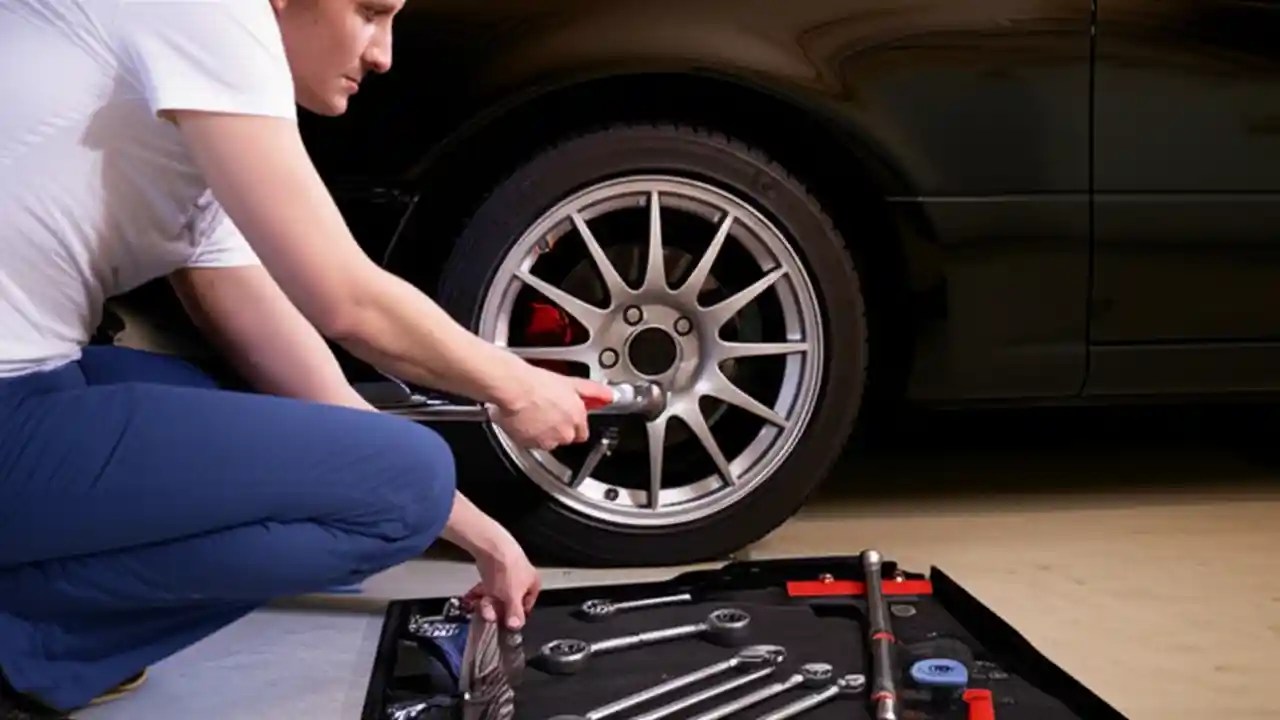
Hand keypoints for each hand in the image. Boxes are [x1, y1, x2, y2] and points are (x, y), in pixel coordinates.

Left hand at [461, 529, 541, 629]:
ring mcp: (507, 573)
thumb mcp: (512, 598)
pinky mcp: (493, 568)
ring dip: (486, 602)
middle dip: (496, 609)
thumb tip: (516, 626)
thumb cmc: (507, 571)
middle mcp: (522, 578)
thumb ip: (514, 615)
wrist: (491, 547)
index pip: (527, 607)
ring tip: (477, 603)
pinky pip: (487, 585)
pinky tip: (471, 596)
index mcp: (533, 584)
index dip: (514, 616)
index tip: (502, 621)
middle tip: (486, 612)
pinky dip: (480, 592)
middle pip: (509, 601)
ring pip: (496, 594)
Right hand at [491, 364, 614, 449]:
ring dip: (542, 432)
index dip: (573, 424)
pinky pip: (530, 443)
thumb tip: (609, 395)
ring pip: (547, 442)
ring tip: (533, 414)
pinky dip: (527, 435)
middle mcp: (564, 433)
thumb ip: (593, 391)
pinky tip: (523, 420)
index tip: (565, 416)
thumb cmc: (538, 383)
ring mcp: (546, 440)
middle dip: (558, 428)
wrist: (514, 388)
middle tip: (546, 412)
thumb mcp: (571, 383)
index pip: (582, 433)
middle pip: (565, 438)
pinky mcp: (528, 445)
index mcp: (577, 419)